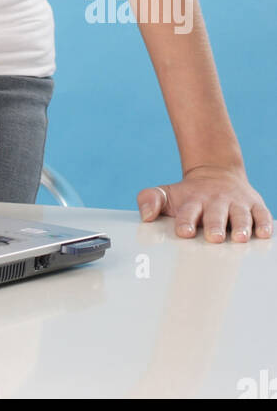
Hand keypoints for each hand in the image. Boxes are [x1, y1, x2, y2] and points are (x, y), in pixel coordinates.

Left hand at [137, 165, 272, 241]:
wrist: (216, 173)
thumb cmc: (189, 195)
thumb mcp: (167, 193)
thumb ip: (150, 200)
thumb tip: (145, 215)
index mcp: (193, 201)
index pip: (188, 212)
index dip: (185, 221)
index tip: (184, 231)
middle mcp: (216, 201)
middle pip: (216, 214)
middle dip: (215, 225)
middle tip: (214, 237)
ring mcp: (236, 203)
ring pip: (240, 215)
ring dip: (241, 225)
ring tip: (240, 237)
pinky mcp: (254, 205)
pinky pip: (262, 214)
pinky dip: (264, 223)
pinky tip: (263, 232)